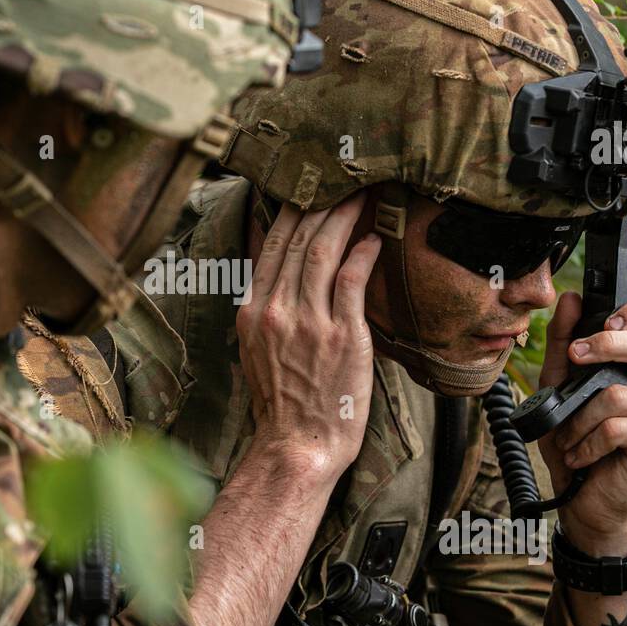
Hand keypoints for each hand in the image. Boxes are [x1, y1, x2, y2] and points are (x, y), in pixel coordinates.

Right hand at [235, 194, 381, 482]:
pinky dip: (362, 253)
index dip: (291, 211)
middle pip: (298, 240)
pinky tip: (373, 237)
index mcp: (253, 311)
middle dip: (321, 203)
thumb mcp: (258, 349)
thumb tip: (272, 263)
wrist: (298, 446)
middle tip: (342, 179)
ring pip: (323, 252)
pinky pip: (352, 282)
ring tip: (361, 195)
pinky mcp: (342, 337)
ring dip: (344, 218)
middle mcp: (276, 311)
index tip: (309, 188)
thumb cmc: (285, 404)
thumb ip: (266, 305)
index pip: (271, 246)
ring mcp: (308, 322)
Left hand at [537, 293, 626, 553]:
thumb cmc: (576, 440)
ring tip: (570, 438)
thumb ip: (563, 343)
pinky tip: (581, 456)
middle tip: (575, 357)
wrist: (584, 498)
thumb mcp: (558, 387)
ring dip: (579, 418)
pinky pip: (617, 428)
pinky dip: (587, 443)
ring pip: (617, 394)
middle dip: (605, 344)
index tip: (603, 319)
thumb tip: (570, 299)